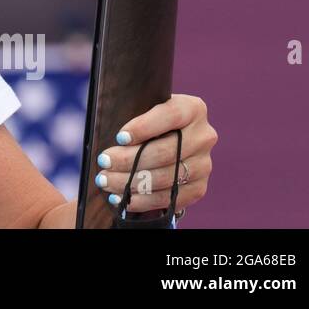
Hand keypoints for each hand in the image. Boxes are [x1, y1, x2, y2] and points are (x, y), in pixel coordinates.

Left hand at [92, 93, 216, 213]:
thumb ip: (135, 113)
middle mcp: (203, 136)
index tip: (119, 137)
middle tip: (104, 161)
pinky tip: (124, 198)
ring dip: (131, 181)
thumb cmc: (148, 120)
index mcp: (192, 109)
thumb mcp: (145, 107)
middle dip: (129, 159)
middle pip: (165, 151)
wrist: (170, 138)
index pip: (170, 116)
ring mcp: (204, 164)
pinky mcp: (199, 187)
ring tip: (106, 180)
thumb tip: (116, 137)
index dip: (143, 127)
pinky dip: (144, 200)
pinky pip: (171, 198)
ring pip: (166, 177)